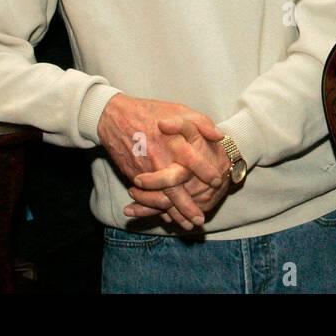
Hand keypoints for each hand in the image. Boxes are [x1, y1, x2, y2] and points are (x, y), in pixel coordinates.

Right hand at [97, 94, 223, 229]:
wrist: (115, 118)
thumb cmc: (151, 112)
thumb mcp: (180, 110)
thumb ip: (201, 122)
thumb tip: (219, 136)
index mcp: (173, 140)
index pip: (193, 161)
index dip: (206, 172)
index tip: (217, 181)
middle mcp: (159, 158)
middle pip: (176, 188)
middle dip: (188, 206)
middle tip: (200, 220)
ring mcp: (145, 169)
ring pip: (161, 197)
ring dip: (174, 213)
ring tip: (186, 225)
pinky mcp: (134, 175)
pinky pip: (148, 196)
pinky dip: (157, 209)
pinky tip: (167, 217)